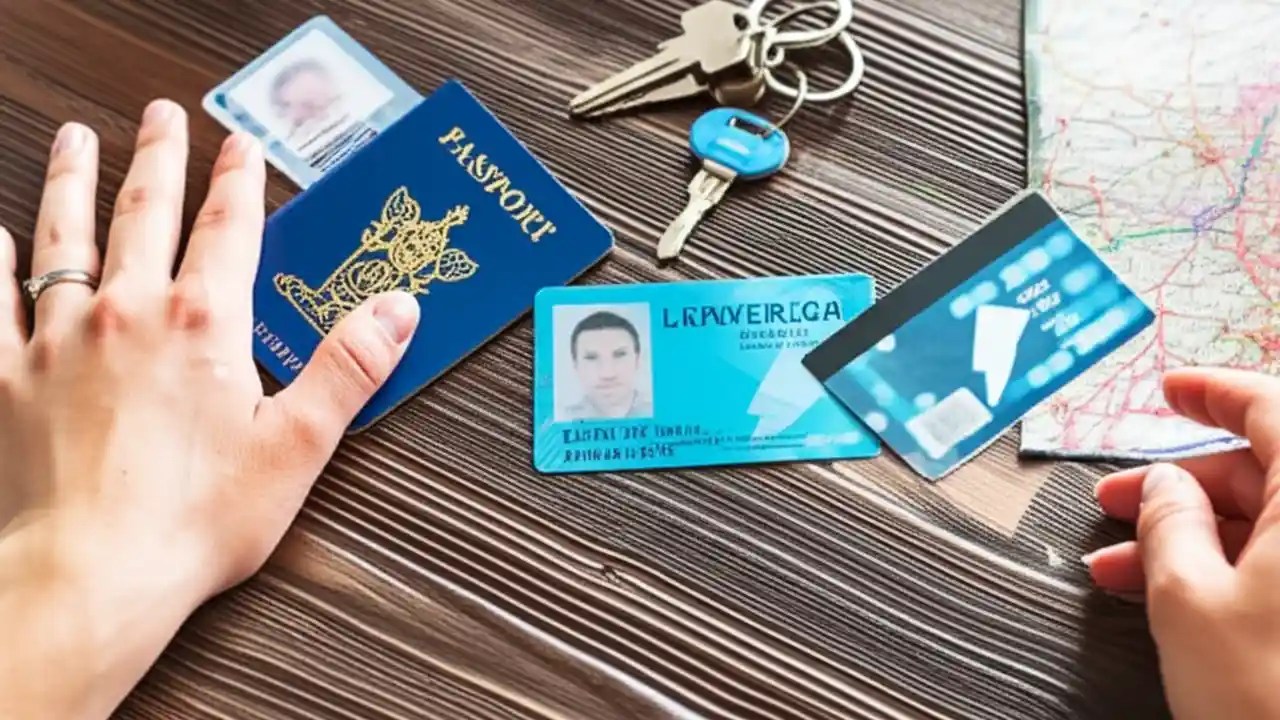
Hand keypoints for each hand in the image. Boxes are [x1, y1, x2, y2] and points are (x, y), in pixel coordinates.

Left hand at [0, 100, 417, 717]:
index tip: (241, 144)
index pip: (228, 227)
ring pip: (65, 238)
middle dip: (158, 158)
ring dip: (74, 182)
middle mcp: (128, 313)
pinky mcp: (10, 379)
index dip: (238, 179)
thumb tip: (396, 308)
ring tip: (78, 140)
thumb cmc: (196, 518)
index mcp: (203, 323)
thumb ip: (348, 367)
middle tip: (161, 115)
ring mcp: (60, 340)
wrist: (94, 574)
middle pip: (144, 212)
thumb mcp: (298, 443)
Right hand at [1087, 368, 1279, 718]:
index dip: (1214, 393)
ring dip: (1189, 538)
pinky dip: (1226, 573)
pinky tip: (1170, 595)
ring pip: (1266, 527)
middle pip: (1263, 473)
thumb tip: (1163, 486)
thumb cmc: (1273, 702)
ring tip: (1119, 566)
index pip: (1271, 409)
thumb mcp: (1187, 601)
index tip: (1172, 391)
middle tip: (1116, 501)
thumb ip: (1166, 523)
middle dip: (1179, 486)